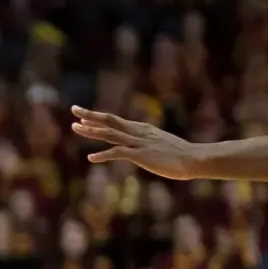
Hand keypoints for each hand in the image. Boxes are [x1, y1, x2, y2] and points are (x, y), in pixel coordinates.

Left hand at [71, 106, 199, 178]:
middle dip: (90, 115)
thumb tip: (144, 150)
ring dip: (91, 130)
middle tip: (73, 109)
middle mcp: (138, 132)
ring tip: (75, 127)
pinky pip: (118, 153)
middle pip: (110, 120)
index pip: (116, 121)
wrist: (194, 159)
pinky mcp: (141, 155)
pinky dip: (103, 154)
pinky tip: (91, 157)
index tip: (84, 116)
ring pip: (110, 133)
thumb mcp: (161, 146)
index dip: (99, 118)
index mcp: (142, 129)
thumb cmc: (181, 156)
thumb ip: (150, 145)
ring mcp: (139, 143)